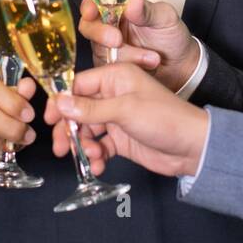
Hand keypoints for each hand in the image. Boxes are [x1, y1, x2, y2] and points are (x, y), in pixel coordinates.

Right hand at [42, 63, 208, 177]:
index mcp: (116, 77)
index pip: (78, 85)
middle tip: (61, 148)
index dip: (61, 102)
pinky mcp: (122, 139)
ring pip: (87, 130)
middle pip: (79, 110)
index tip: (49, 120)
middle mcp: (114, 95)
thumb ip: (90, 109)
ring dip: (83, 145)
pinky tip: (98, 165)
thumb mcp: (125, 110)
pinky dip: (96, 156)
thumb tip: (59, 103)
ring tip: (88, 157)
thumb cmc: (165, 119)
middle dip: (69, 129)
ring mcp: (117, 118)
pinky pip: (100, 146)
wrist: (193, 148)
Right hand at [78, 0, 199, 90]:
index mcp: (120, 7)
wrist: (181, 66)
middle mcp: (110, 26)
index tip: (92, 11)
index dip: (89, 5)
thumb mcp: (165, 18)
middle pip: (89, 26)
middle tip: (118, 40)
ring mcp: (107, 47)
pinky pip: (108, 67)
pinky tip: (147, 66)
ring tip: (153, 58)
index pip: (96, 1)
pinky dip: (127, 67)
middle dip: (101, 34)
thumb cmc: (171, 37)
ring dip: (126, 55)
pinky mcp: (110, 67)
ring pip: (100, 50)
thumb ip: (147, 10)